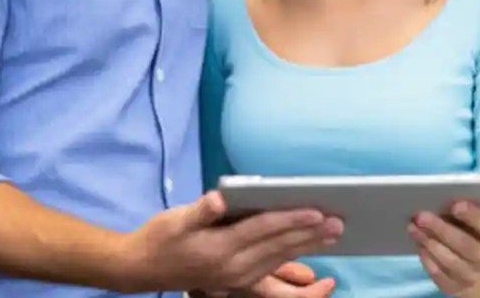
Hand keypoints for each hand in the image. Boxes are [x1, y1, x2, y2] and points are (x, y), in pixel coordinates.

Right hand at [118, 191, 342, 293]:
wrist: (141, 269)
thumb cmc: (159, 237)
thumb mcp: (174, 219)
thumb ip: (199, 210)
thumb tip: (218, 199)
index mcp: (219, 249)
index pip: (263, 230)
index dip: (291, 219)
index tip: (316, 210)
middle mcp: (232, 267)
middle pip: (278, 247)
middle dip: (310, 234)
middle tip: (338, 222)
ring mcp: (235, 277)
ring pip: (279, 259)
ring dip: (307, 246)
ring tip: (333, 233)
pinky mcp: (236, 280)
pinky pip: (271, 270)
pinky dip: (293, 259)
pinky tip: (309, 250)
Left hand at [408, 196, 479, 295]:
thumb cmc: (478, 234)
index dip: (474, 216)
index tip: (456, 204)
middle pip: (466, 245)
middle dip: (442, 229)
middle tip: (421, 216)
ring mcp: (473, 277)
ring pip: (450, 261)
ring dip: (429, 243)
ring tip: (413, 227)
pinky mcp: (456, 288)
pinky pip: (439, 275)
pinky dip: (427, 259)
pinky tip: (419, 244)